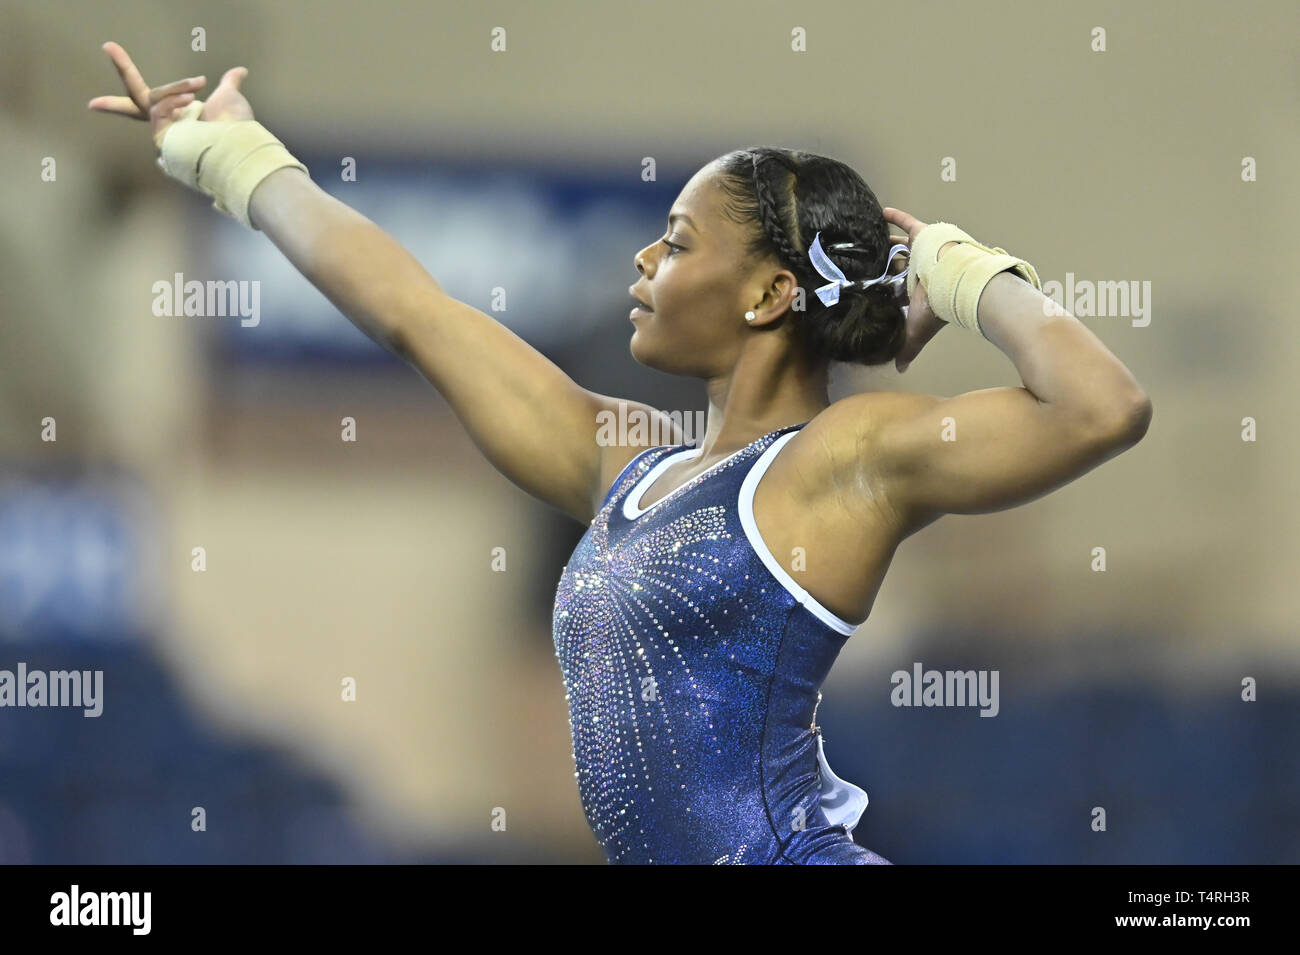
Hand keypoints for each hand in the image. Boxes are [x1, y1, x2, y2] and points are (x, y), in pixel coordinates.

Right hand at [88, 41, 254, 149]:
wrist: (238, 146)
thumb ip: (229, 83)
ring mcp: (163, 130)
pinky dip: (172, 102)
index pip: (154, 99)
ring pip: (155, 97)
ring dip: (176, 88)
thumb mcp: (230, 97)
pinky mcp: (160, 136)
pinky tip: (189, 99)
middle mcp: (168, 122)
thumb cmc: (236, 127)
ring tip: (198, 84)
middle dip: (123, 68)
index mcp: (181, 114)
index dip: (138, 95)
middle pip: (136, 95)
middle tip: (109, 45)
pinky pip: (158, 109)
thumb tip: (240, 71)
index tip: (98, 100)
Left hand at [882, 206, 957, 373]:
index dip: (887, 293)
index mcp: (919, 293)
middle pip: (898, 269)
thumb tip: (900, 370)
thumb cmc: (939, 305)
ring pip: (901, 248)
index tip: (873, 291)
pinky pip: (908, 223)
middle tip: (869, 264)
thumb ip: (908, 348)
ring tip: (871, 241)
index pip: (899, 293)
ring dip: (888, 245)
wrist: (957, 281)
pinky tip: (881, 212)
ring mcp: (922, 253)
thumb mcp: (918, 329)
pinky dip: (896, 217)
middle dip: (886, 268)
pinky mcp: (925, 235)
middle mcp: (920, 272)